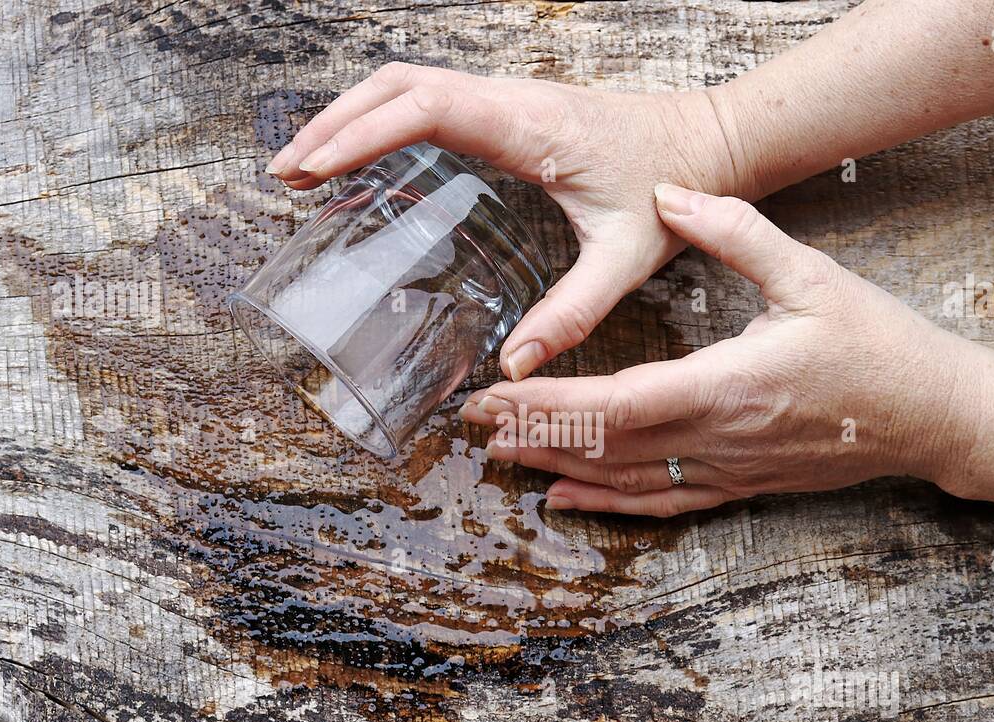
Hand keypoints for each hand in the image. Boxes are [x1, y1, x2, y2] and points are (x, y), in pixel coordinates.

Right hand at [266, 63, 740, 379]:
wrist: (707, 142)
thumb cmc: (670, 190)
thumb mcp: (625, 260)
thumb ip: (571, 312)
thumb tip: (513, 368)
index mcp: (530, 126)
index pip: (426, 108)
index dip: (362, 133)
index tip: (314, 167)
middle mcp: (511, 99)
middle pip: (399, 84)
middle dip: (335, 122)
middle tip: (287, 173)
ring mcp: (508, 98)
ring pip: (410, 82)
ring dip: (353, 114)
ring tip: (305, 163)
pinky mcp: (509, 109)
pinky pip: (432, 97)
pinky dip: (384, 117)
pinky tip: (364, 154)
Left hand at [459, 184, 979, 515]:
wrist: (931, 416)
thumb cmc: (877, 344)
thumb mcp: (810, 274)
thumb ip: (734, 231)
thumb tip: (669, 192)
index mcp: (730, 385)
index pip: (619, 403)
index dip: (553, 405)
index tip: (498, 395)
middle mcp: (720, 438)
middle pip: (607, 446)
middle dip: (534, 434)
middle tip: (471, 424)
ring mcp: (728, 470)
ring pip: (625, 479)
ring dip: (558, 468)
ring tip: (498, 456)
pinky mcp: (739, 485)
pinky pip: (662, 503)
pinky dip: (608, 503)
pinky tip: (564, 500)